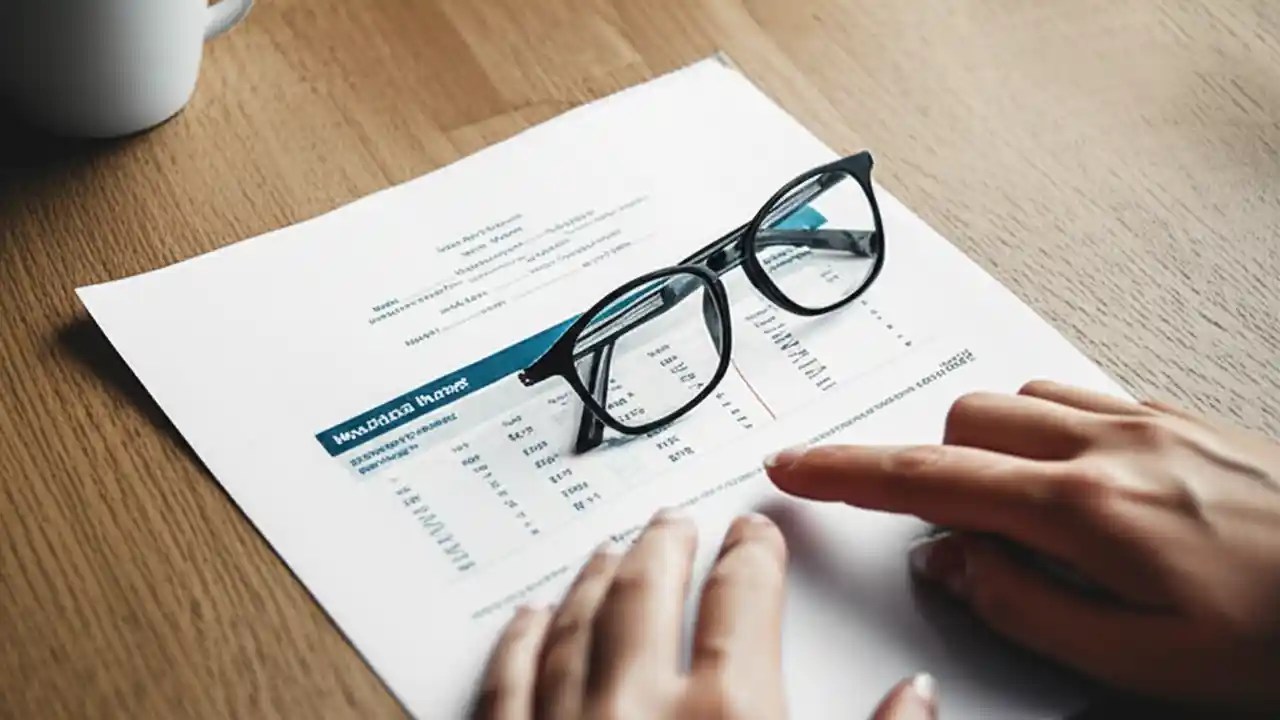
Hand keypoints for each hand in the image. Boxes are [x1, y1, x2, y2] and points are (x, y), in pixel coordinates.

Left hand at [472, 509, 937, 719]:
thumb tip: (917, 696)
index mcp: (730, 714)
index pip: (743, 598)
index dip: (752, 555)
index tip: (753, 534)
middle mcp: (639, 707)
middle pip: (651, 590)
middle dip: (667, 544)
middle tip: (674, 518)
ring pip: (574, 622)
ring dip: (595, 578)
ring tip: (610, 550)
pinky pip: (506, 683)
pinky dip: (518, 642)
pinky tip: (526, 616)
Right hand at [764, 380, 1279, 712]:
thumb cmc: (1279, 634)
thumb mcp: (1140, 662)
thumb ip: (1024, 608)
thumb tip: (952, 565)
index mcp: (1088, 508)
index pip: (929, 479)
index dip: (846, 474)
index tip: (795, 468)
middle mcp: (1112, 445)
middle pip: (964, 419)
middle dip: (932, 469)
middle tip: (956, 538)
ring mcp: (1147, 421)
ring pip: (1015, 402)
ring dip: (988, 450)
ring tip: (1022, 520)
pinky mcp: (1175, 417)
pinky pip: (1074, 399)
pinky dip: (1042, 434)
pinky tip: (1073, 483)